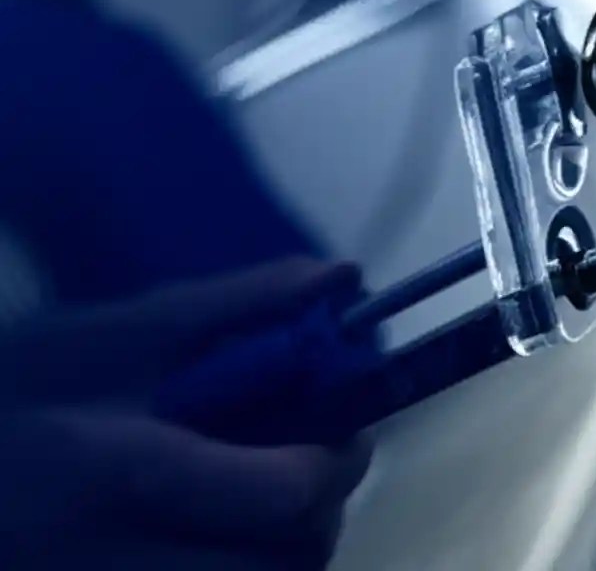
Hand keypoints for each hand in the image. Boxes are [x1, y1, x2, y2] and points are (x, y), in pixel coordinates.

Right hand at [0, 258, 369, 569]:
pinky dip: (239, 570)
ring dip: (283, 553)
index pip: (280, 495)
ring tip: (264, 507)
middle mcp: (115, 559)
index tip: (342, 434)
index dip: (333, 464)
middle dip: (317, 518)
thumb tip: (341, 275)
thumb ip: (234, 305)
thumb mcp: (109, 335)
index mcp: (122, 471)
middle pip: (282, 567)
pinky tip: (219, 536)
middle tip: (308, 475)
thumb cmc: (13, 393)